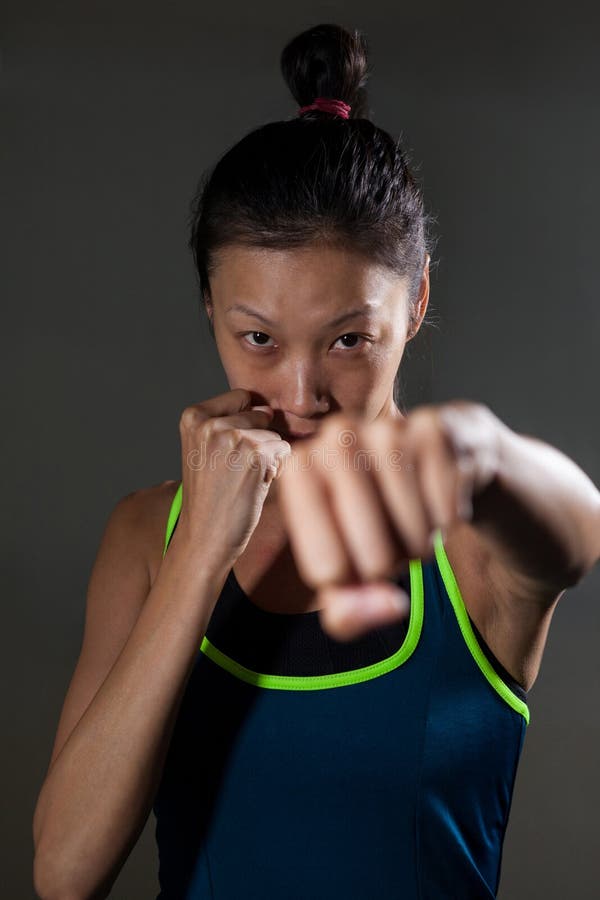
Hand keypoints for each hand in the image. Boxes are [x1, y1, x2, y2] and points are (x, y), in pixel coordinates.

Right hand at [176, 388, 291, 569]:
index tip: (228, 452)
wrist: (206, 536)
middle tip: (235, 472)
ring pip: (274, 434)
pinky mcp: (257, 453)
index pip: (242, 398)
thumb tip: (269, 409)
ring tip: (243, 480)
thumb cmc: (210, 495)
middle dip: (258, 442)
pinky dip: (277, 469)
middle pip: (260, 416)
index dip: (245, 425)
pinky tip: (254, 485)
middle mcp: (211, 422)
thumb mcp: (204, 449)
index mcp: (193, 416)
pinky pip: (285, 450)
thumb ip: (227, 422)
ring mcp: (233, 436)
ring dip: (268, 457)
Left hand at [276, 401, 502, 639]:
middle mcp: (336, 435)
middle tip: (389, 556)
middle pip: (365, 541)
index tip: (349, 574)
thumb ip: (348, 612)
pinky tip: (441, 502)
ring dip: (419, 543)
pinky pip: (445, 504)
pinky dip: (448, 519)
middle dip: (384, 563)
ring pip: (409, 521)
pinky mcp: (436, 428)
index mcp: (302, 468)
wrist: (444, 468)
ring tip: (415, 529)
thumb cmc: (384, 521)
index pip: (318, 554)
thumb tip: (388, 608)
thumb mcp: (354, 574)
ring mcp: (387, 426)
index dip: (342, 576)